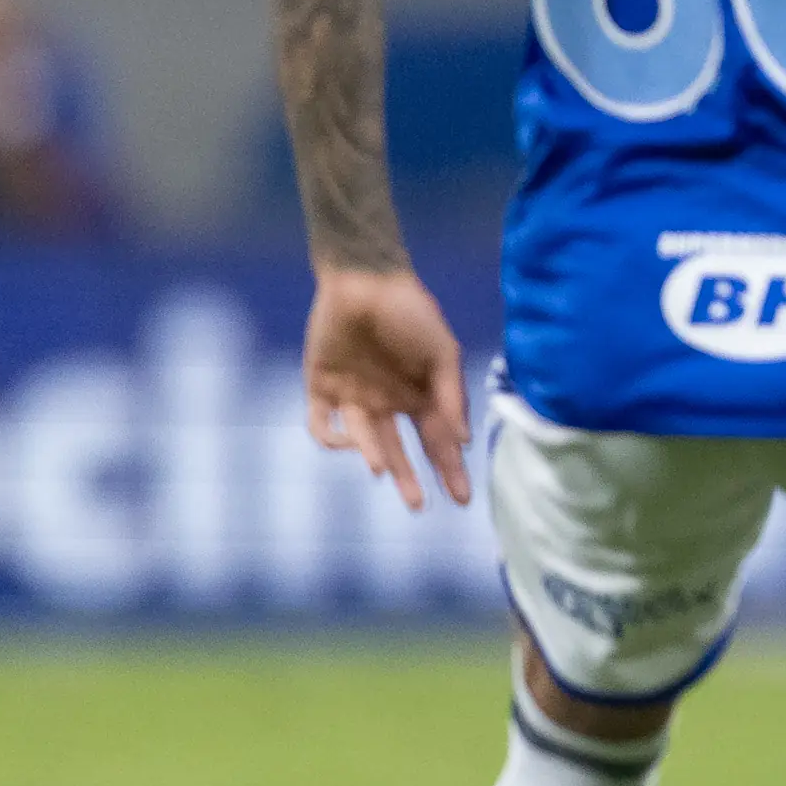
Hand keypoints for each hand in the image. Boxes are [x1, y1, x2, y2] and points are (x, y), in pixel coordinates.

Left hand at [303, 266, 472, 510]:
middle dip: (410, 479)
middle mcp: (389, 404)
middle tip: (418, 505)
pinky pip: (322, 423)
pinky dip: (331, 438)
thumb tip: (463, 440)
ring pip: (364, 441)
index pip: (439, 442)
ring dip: (374, 456)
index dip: (451, 470)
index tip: (462, 500)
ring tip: (382, 468)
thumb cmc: (412, 312)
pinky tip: (345, 441)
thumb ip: (452, 396)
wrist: (364, 279)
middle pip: (400, 451)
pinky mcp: (322, 388)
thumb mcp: (443, 353)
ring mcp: (355, 398)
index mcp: (421, 397)